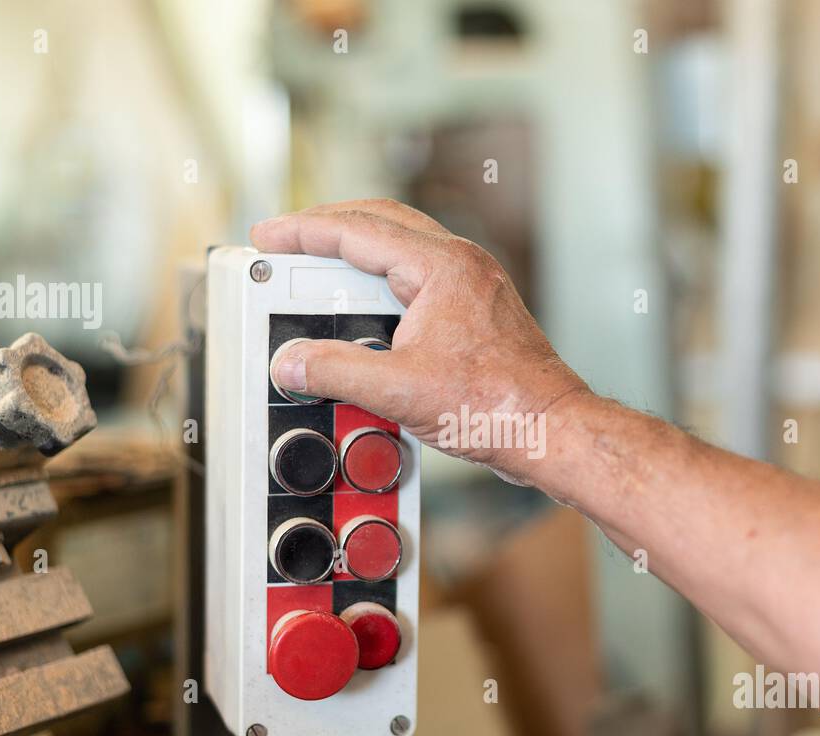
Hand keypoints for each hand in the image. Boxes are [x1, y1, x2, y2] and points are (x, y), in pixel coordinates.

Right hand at [251, 199, 591, 484]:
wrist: (550, 430)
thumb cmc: (499, 406)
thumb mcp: (400, 390)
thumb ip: (336, 371)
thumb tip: (293, 362)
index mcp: (443, 267)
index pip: (358, 230)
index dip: (304, 231)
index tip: (269, 236)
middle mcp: (463, 265)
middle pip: (382, 222)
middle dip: (328, 228)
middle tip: (288, 241)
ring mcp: (474, 285)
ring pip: (403, 247)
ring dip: (358, 253)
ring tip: (319, 269)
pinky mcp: (479, 311)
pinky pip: (420, 276)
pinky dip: (384, 280)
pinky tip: (367, 307)